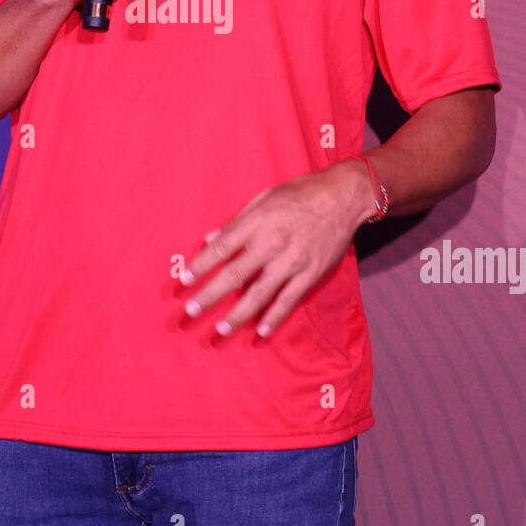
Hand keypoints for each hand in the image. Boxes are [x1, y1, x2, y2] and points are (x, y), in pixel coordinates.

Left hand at [179, 160, 375, 336]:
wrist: (342, 197)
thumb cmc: (300, 193)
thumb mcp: (263, 198)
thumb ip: (237, 221)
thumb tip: (210, 240)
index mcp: (256, 222)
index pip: (221, 249)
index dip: (200, 267)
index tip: (183, 282)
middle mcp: (271, 244)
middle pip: (234, 275)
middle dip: (210, 295)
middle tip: (191, 311)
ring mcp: (292, 261)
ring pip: (260, 294)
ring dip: (238, 314)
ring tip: (221, 329)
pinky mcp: (310, 274)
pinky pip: (288, 300)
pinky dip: (274, 317)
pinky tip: (261, 332)